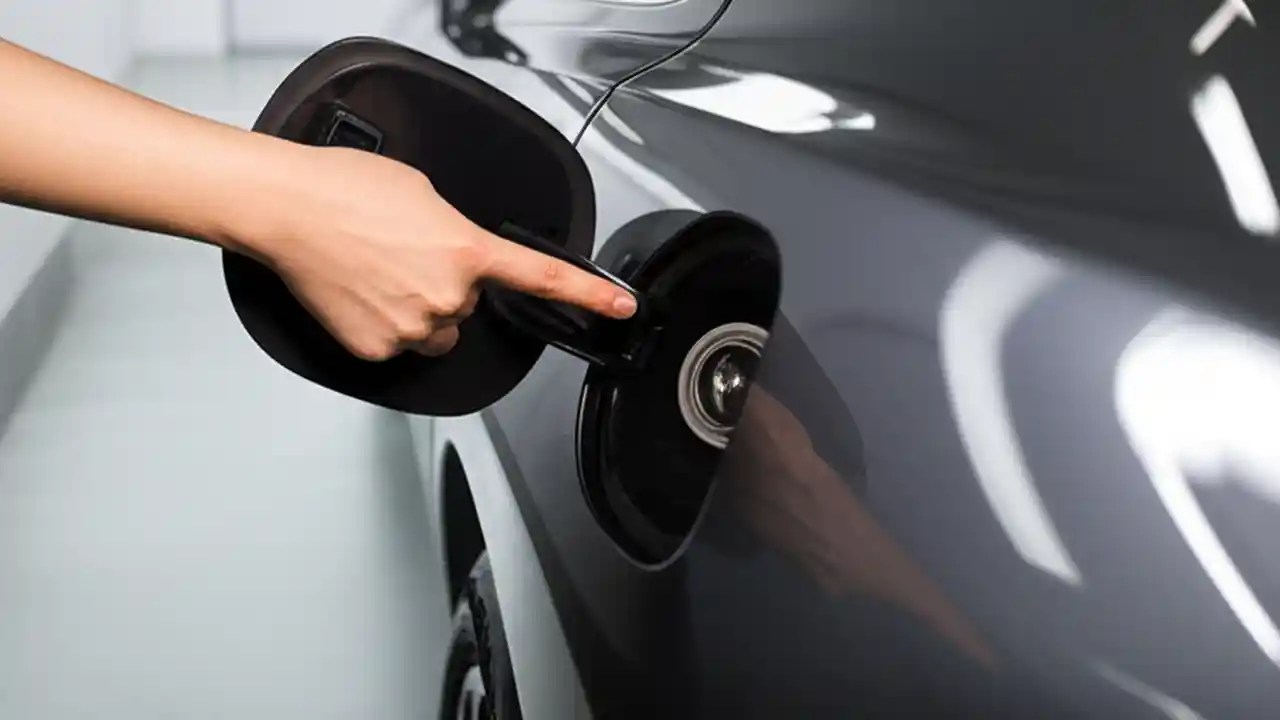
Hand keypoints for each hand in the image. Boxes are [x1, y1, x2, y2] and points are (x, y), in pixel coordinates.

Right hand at [238, 145, 636, 360]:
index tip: (621, 308)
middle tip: (405, 255)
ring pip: (437, 330)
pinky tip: (362, 294)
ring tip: (379, 274)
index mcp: (467, 250)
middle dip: (447, 285)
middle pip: (469, 306)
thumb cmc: (346, 189)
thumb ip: (456, 229)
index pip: (542, 278)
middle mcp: (447, 296)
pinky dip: (387, 325)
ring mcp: (413, 328)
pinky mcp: (379, 350)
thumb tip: (454, 250)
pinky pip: (401, 344)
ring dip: (421, 310)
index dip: (589, 296)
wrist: (289, 209)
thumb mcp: (424, 193)